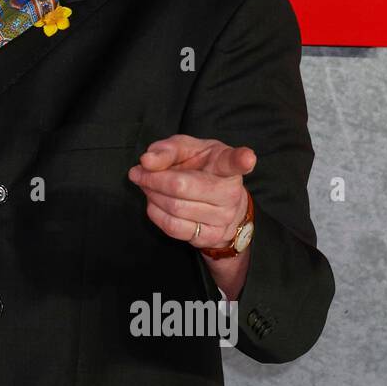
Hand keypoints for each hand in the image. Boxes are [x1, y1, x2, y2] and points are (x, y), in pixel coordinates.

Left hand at [127, 134, 254, 249]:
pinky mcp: (209, 236)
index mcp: (226, 164)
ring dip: (151, 196)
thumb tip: (147, 161)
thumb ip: (166, 149)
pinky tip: (155, 202)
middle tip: (138, 173)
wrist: (217, 202)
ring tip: (147, 186)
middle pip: (182, 187)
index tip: (247, 158)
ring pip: (174, 209)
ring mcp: (223, 218)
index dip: (241, 160)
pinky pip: (173, 227)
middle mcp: (230, 192)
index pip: (235, 162)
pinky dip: (155, 213)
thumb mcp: (185, 149)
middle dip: (152, 179)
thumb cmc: (200, 168)